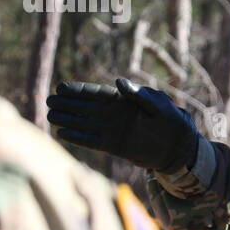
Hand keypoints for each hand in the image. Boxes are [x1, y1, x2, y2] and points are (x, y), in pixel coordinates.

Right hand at [47, 78, 199, 172]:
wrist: (180, 146)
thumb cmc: (172, 120)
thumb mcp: (159, 105)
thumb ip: (139, 95)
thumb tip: (119, 82)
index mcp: (123, 100)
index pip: (96, 93)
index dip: (79, 91)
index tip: (61, 87)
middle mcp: (114, 115)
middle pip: (86, 107)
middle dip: (68, 104)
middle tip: (50, 101)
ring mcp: (113, 130)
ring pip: (85, 123)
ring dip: (69, 120)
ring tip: (50, 116)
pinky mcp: (114, 146)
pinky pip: (92, 141)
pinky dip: (79, 138)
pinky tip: (64, 134)